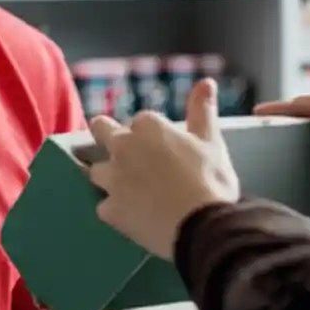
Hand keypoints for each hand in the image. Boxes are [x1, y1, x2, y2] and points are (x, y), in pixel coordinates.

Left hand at [88, 79, 239, 259]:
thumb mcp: (212, 142)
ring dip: (110, 176)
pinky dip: (116, 209)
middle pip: (100, 130)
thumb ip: (202, 111)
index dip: (151, 134)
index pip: (141, 120)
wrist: (202, 228)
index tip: (163, 147)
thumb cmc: (210, 181)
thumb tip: (206, 81)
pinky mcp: (108, 209)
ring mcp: (112, 179)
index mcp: (147, 126)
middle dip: (105, 135)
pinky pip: (105, 206)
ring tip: (131, 191)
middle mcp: (122, 147)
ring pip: (97, 170)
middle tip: (127, 154)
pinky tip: (131, 217)